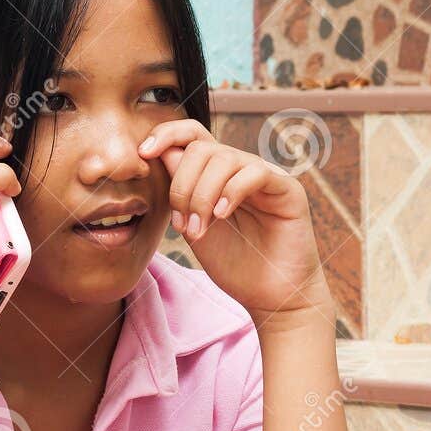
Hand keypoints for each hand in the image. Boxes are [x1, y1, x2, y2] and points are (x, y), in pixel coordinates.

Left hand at [139, 119, 332, 323]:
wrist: (269, 294)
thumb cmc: (233, 263)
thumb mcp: (194, 226)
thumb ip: (180, 193)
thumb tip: (161, 153)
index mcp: (216, 175)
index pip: (191, 136)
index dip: (166, 136)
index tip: (143, 154)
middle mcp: (240, 169)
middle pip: (201, 148)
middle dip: (182, 186)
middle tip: (182, 225)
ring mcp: (264, 176)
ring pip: (224, 158)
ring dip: (202, 196)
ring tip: (199, 230)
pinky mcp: (287, 189)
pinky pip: (255, 173)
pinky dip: (231, 192)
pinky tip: (221, 216)